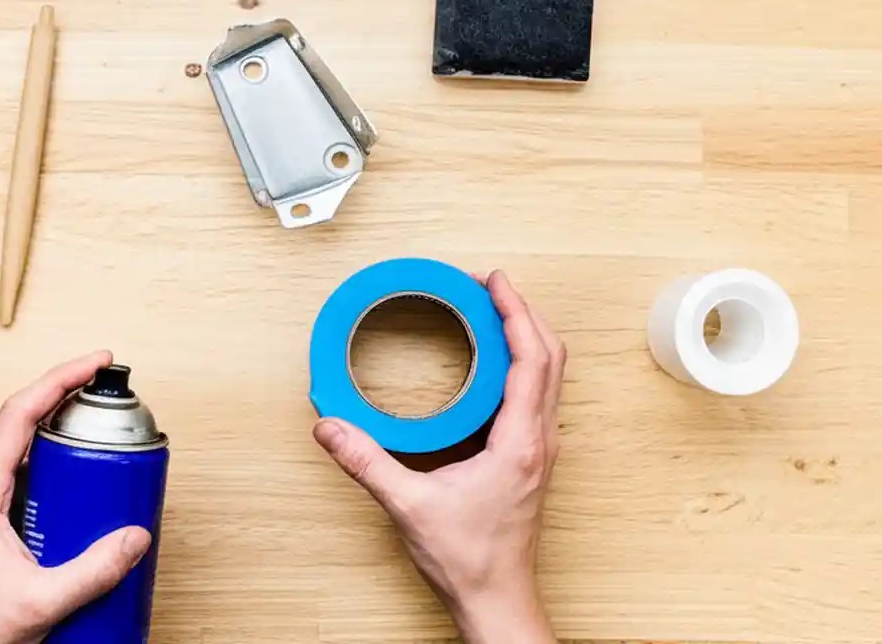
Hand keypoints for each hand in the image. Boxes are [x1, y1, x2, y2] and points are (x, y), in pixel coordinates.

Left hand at [0, 351, 151, 643]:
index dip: (60, 378)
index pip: (19, 412)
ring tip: (99, 442)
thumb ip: (95, 570)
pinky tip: (75, 486)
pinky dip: (47, 467)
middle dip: (67, 403)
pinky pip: (14, 473)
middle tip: (108, 402)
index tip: (95, 362)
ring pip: (17, 447)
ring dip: (58, 438)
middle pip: (20, 422)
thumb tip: (135, 537)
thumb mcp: (41, 602)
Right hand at [314, 270, 564, 643]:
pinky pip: (539, 395)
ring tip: (495, 311)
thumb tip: (330, 428)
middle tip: (489, 285)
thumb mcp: (408, 506)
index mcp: (519, 443)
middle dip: (523, 312)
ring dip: (528, 336)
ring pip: (550, 375)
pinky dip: (524, 363)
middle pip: (551, 355)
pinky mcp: (532, 458)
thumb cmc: (468, 560)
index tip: (493, 282)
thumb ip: (366, 463)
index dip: (515, 312)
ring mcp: (540, 449)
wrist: (497, 599)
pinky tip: (495, 362)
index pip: (531, 358)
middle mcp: (539, 440)